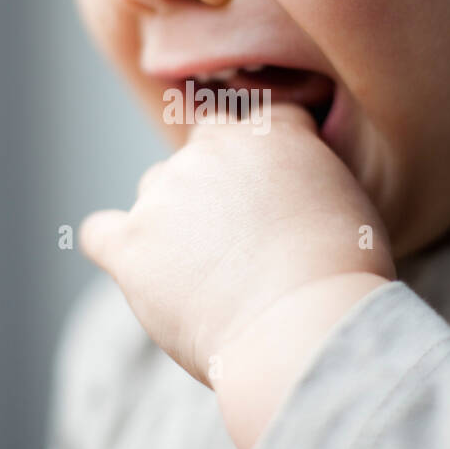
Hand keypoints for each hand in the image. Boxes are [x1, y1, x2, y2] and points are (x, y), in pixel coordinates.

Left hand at [79, 106, 394, 448]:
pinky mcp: (131, 243)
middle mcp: (212, 148)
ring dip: (173, 223)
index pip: (253, 122)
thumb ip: (306, 177)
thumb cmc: (342, 277)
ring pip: (155, 194)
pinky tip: (137, 269)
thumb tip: (287, 193)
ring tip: (209, 278)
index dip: (259, 162)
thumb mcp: (349, 202)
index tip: (270, 198)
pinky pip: (100, 233)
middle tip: (242, 243)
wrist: (304, 326)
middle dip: (214, 188)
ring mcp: (165, 193)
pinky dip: (114, 247)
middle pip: (198, 154)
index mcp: (271, 130)